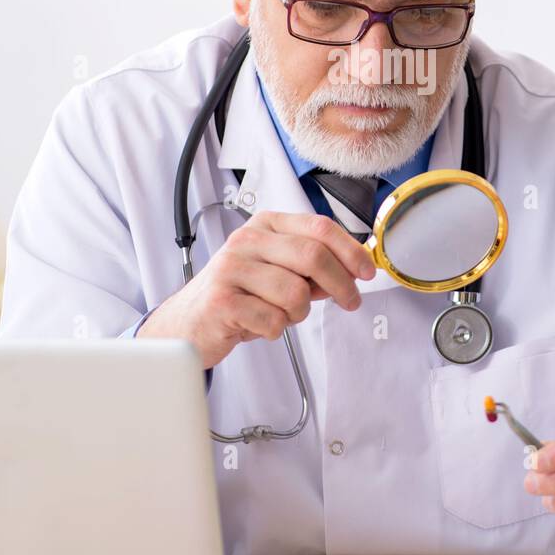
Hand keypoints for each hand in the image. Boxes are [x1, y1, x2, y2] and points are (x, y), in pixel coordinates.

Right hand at [137, 212, 375, 369]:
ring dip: (298, 313)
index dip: (351, 251)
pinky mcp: (222, 301)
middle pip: (313, 255)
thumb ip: (312, 266)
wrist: (187, 323)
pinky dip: (274, 330)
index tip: (368, 272)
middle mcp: (246, 240)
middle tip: (350, 301)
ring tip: (279, 314)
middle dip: (341, 284)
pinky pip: (273, 320)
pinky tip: (256, 325)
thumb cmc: (237, 294)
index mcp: (264, 225)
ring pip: (296, 293)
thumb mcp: (275, 270)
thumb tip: (355, 267)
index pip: (319, 227)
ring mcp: (231, 269)